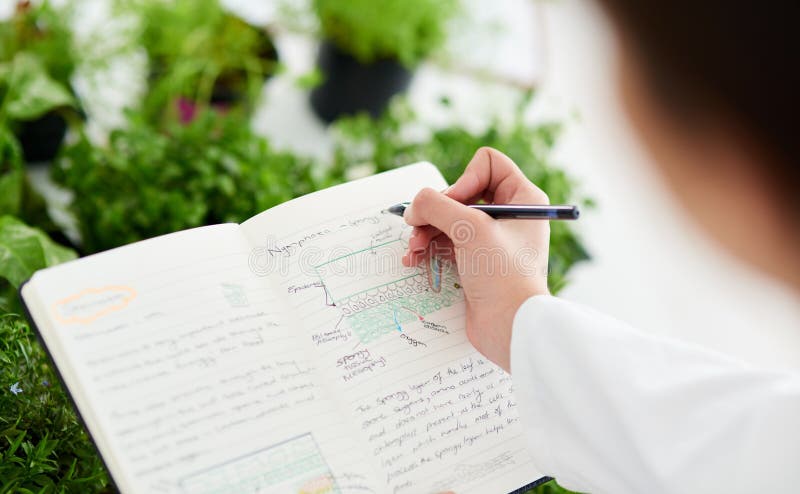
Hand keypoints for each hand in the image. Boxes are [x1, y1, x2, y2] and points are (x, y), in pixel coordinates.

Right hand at [402, 147, 550, 371]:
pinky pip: (444, 243)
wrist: (510, 327)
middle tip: (419, 226)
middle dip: (435, 209)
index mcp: (523, 199)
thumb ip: (436, 205)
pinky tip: (413, 259)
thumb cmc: (504, 276)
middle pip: (460, 192)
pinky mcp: (475, 262)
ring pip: (448, 218)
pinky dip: (427, 248)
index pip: (487, 163)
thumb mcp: (470, 229)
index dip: (465, 179)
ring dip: (425, 230)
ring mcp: (491, 240)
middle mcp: (509, 216)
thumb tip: (414, 207)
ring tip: (414, 248)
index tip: (458, 206)